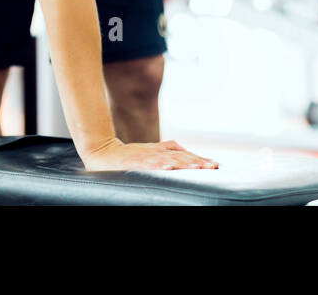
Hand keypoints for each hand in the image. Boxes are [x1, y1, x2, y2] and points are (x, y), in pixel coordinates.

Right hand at [79, 138, 218, 171]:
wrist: (103, 152)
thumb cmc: (128, 156)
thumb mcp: (150, 152)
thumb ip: (167, 151)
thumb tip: (186, 157)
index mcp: (161, 151)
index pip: (184, 154)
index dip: (199, 159)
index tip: (215, 165)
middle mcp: (156, 152)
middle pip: (181, 156)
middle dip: (197, 161)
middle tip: (213, 166)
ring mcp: (146, 156)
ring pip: (168, 159)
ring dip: (184, 162)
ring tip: (198, 167)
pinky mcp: (134, 162)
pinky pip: (149, 163)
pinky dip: (160, 164)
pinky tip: (169, 167)